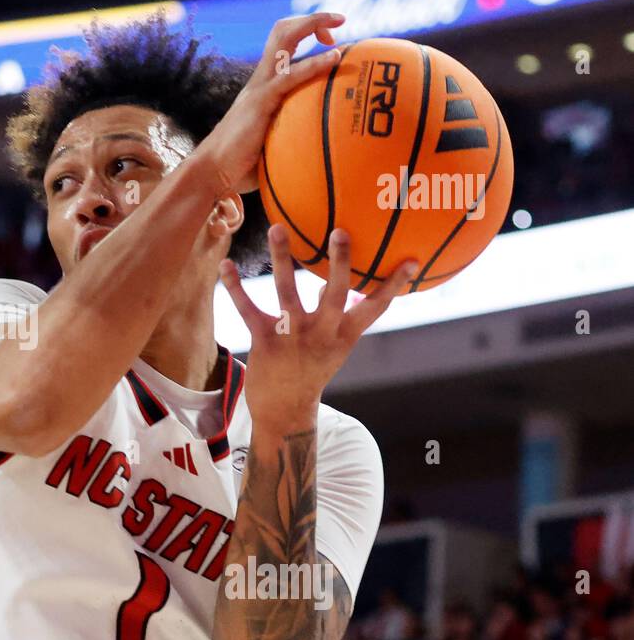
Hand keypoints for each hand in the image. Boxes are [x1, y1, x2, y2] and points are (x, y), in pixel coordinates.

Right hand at [198, 13, 344, 194]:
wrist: (213, 172)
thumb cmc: (241, 166)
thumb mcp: (272, 144)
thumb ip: (292, 136)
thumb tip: (323, 149)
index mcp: (262, 85)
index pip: (282, 44)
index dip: (306, 31)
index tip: (331, 39)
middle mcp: (260, 78)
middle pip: (282, 31)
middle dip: (312, 18)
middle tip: (339, 20)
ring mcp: (259, 87)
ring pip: (283, 39)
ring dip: (312, 24)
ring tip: (339, 23)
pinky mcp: (260, 101)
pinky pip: (290, 76)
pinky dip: (314, 64)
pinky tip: (333, 59)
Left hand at [220, 225, 416, 431]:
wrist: (284, 411)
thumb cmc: (310, 372)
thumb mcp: (331, 347)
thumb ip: (334, 315)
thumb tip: (330, 282)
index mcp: (344, 335)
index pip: (376, 307)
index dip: (394, 285)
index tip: (412, 261)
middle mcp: (322, 333)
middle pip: (336, 292)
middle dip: (340, 262)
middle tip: (341, 231)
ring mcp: (293, 336)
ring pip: (287, 290)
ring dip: (282, 257)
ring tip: (277, 228)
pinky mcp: (264, 340)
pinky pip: (247, 307)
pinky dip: (235, 286)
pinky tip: (227, 264)